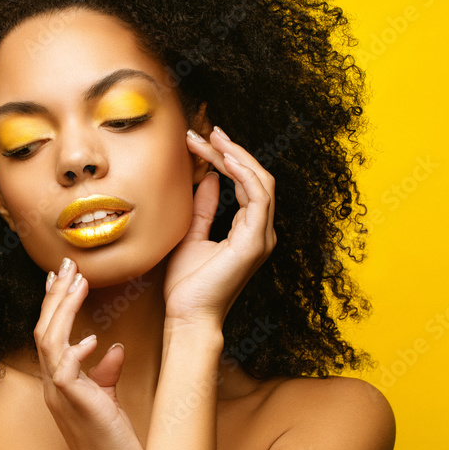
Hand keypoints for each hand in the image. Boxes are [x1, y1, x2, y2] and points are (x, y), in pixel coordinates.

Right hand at [35, 258, 144, 449]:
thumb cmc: (112, 443)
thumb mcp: (108, 400)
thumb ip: (105, 373)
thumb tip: (111, 348)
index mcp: (60, 381)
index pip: (49, 333)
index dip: (54, 303)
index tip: (61, 275)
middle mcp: (54, 384)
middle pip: (44, 329)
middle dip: (56, 295)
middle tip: (67, 264)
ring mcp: (61, 395)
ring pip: (50, 342)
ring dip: (64, 310)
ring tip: (77, 283)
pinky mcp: (76, 406)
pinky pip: (66, 372)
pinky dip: (76, 351)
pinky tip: (91, 337)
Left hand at [162, 126, 276, 326]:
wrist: (187, 317)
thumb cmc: (187, 285)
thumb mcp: (193, 235)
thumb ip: (205, 208)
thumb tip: (210, 179)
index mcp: (249, 231)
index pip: (246, 184)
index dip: (227, 159)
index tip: (202, 141)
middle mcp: (261, 232)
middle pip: (257, 178)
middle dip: (232, 151)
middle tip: (207, 131)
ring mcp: (261, 238)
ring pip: (261, 182)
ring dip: (237, 156)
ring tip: (213, 138)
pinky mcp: (254, 242)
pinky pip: (258, 197)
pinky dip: (243, 174)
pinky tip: (223, 159)